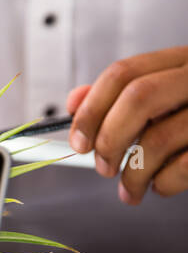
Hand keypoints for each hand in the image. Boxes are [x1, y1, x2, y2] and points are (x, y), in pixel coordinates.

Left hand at [66, 46, 187, 203]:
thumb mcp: (164, 98)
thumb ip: (121, 96)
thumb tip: (75, 101)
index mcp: (180, 62)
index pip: (123, 73)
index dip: (91, 110)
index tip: (78, 141)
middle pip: (138, 98)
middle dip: (109, 140)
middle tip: (103, 167)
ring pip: (158, 139)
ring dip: (132, 176)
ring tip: (130, 189)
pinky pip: (183, 167)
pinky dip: (163, 184)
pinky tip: (161, 185)